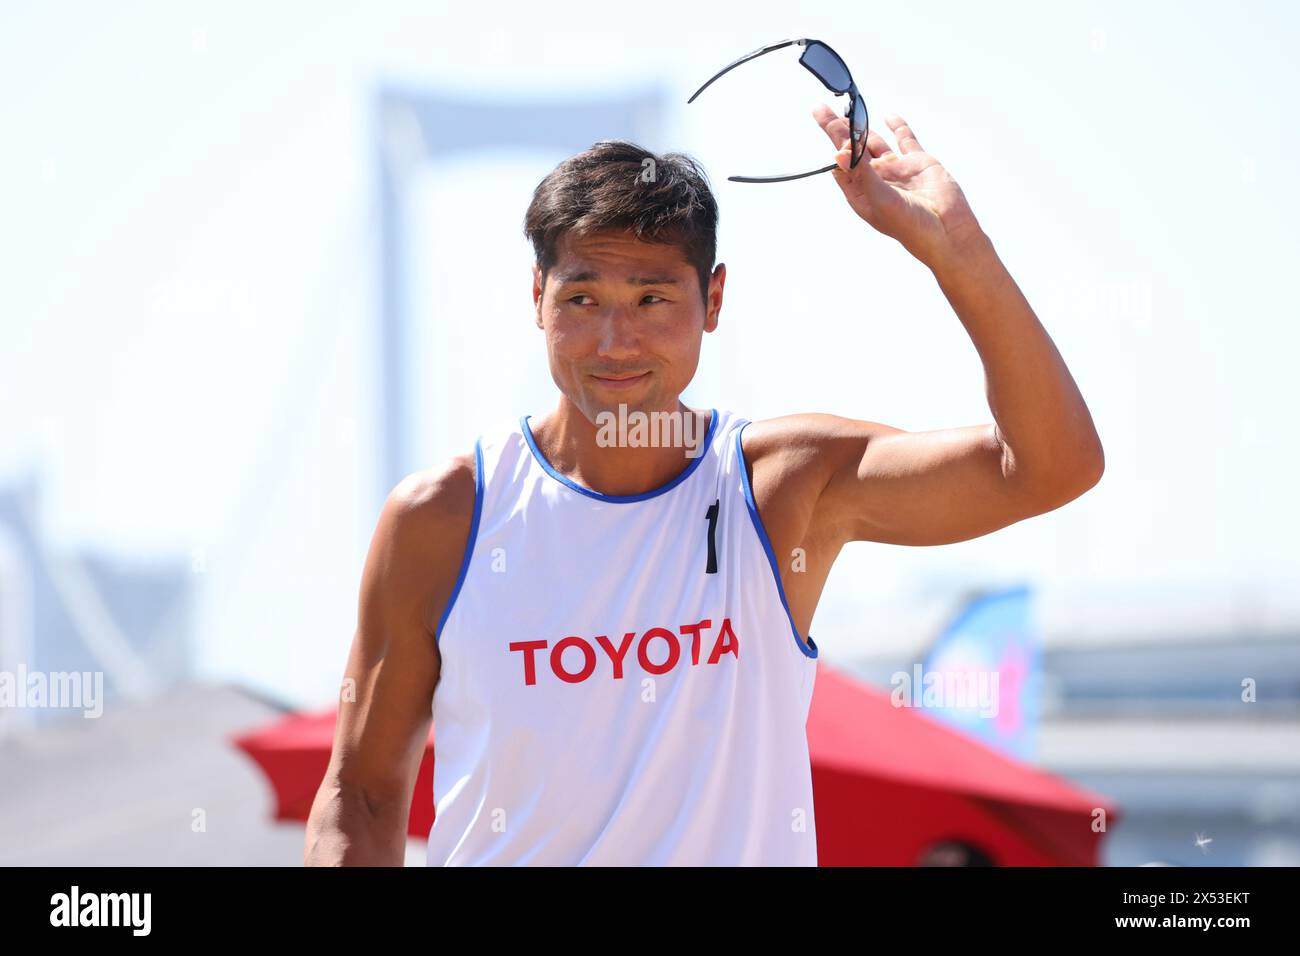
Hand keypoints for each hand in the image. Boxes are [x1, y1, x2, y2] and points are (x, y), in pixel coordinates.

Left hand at [813, 106, 984, 265]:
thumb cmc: (910, 226)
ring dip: (861, 125)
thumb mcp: (879, 199)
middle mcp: (877, 180)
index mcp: (862, 193)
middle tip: (820, 109)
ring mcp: (897, 169)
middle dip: (837, 129)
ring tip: (846, 107)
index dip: (834, 147)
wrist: (947, 230)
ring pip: (875, 141)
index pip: (842, 166)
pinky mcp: (918, 162)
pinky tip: (888, 116)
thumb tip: (838, 152)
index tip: (828, 127)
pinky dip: (898, 127)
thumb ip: (861, 173)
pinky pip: (905, 140)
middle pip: (853, 149)